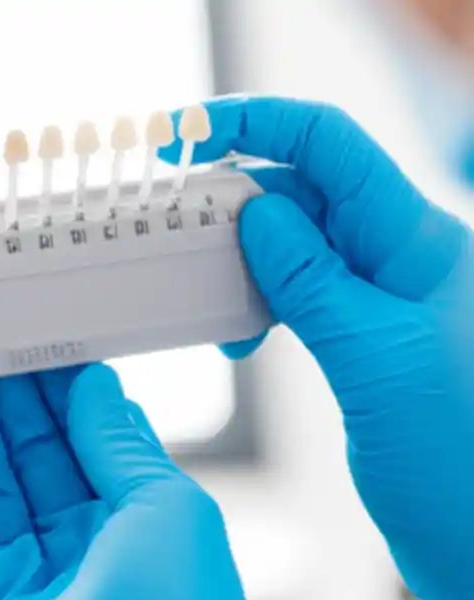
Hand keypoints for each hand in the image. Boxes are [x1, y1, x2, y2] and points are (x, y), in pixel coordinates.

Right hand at [0, 364, 244, 599]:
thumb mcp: (171, 516)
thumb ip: (124, 447)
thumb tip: (97, 388)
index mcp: (142, 531)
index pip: (97, 442)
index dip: (72, 389)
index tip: (51, 336)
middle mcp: (83, 548)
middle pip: (39, 453)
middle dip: (18, 395)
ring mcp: (25, 570)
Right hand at [164, 96, 473, 599]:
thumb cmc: (463, 464)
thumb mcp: (375, 360)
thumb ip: (312, 281)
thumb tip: (258, 210)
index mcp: (420, 246)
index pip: (333, 149)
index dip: (258, 125)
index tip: (184, 135)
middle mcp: (400, 263)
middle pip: (305, 191)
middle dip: (232, 191)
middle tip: (164, 216)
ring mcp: (380, 304)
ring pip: (293, 244)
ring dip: (236, 252)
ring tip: (191, 278)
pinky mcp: (361, 345)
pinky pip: (296, 295)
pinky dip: (252, 301)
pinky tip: (232, 332)